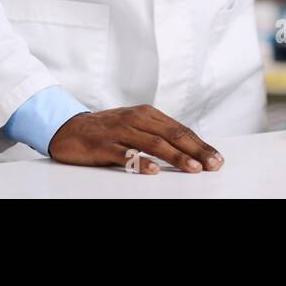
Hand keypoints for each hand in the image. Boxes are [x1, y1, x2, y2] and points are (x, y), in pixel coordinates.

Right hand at [48, 105, 222, 173]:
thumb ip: (158, 133)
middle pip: (172, 135)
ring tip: (192, 169)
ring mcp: (120, 131)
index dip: (200, 144)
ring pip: (153, 144)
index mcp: (147, 114)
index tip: (216, 158)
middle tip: (212, 165)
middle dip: (195, 151)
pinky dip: (140, 162)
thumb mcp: (135, 125)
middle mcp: (136, 119)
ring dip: (175, 157)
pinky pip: (124, 154)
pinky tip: (153, 171)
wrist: (69, 128)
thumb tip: (190, 149)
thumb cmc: (108, 129)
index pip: (180, 130)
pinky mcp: (104, 145)